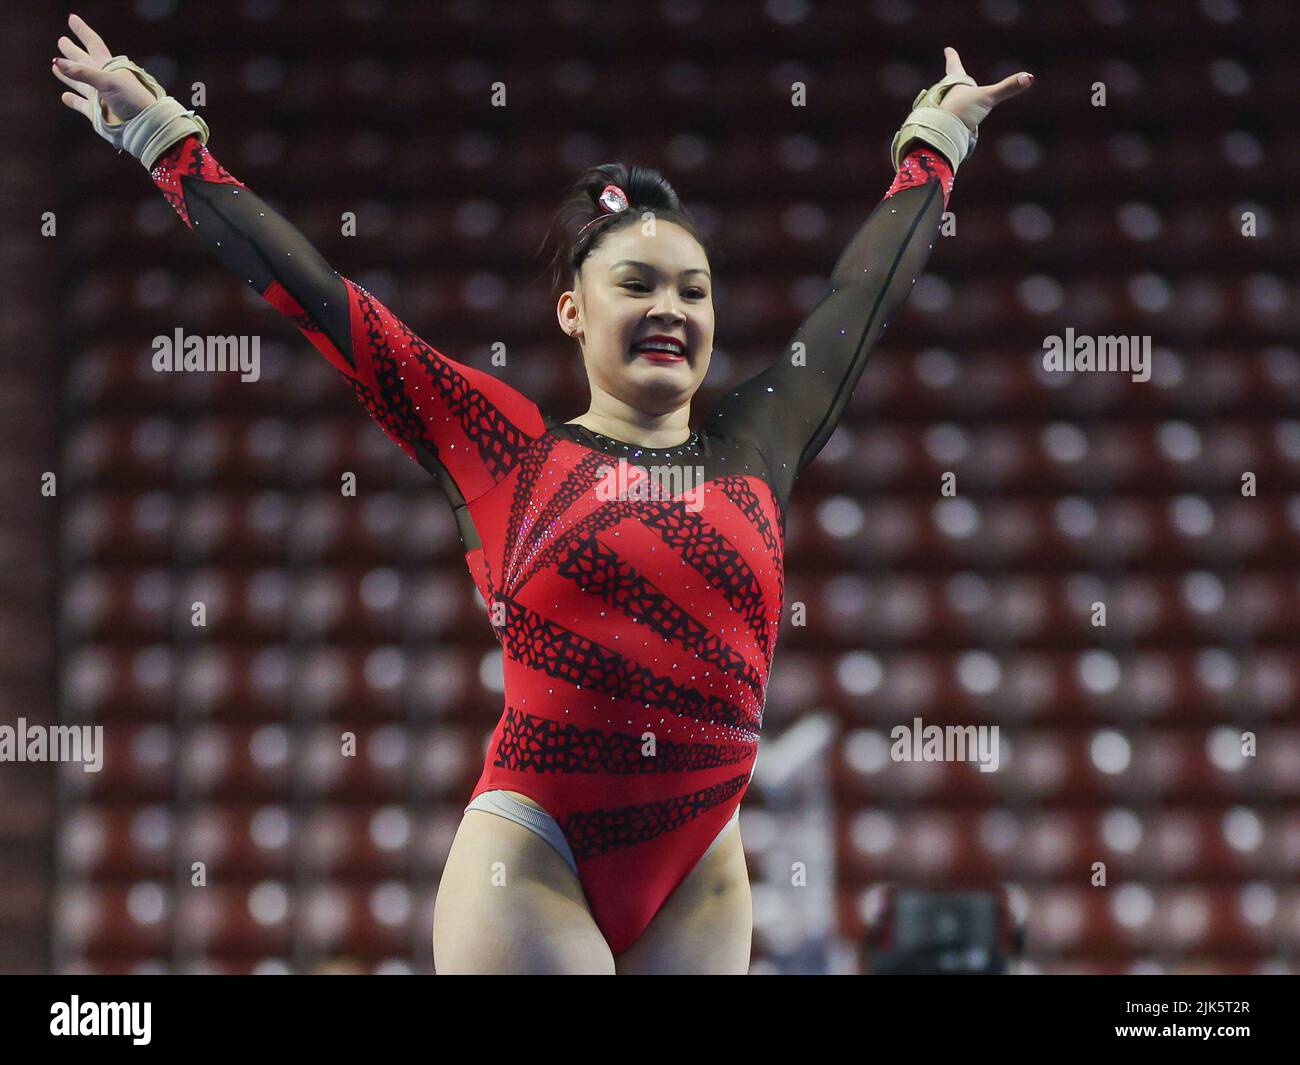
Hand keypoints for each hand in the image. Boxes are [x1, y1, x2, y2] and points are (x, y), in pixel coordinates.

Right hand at [51, 12, 155, 126]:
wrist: (144, 125)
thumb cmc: (132, 99)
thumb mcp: (108, 82)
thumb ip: (82, 72)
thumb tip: (56, 62)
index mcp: (108, 66)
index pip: (93, 43)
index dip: (82, 31)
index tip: (72, 18)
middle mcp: (102, 79)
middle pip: (83, 60)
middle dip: (72, 51)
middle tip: (62, 40)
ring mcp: (98, 96)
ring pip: (79, 82)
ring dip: (68, 74)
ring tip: (54, 65)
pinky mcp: (96, 113)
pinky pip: (80, 104)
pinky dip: (72, 100)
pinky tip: (65, 96)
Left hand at [935, 46, 1033, 131]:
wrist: (940, 135)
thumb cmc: (961, 111)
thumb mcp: (988, 98)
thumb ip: (1007, 88)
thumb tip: (1029, 78)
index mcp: (955, 83)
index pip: (954, 65)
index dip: (952, 57)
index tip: (947, 49)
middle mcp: (945, 95)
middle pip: (947, 85)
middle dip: (951, 81)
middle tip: (950, 75)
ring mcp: (941, 111)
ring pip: (945, 103)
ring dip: (949, 102)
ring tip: (951, 107)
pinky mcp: (939, 126)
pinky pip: (944, 121)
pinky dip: (947, 121)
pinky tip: (949, 128)